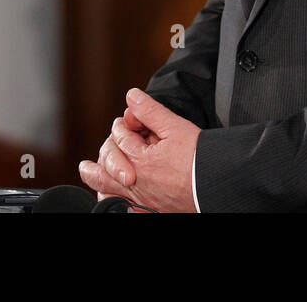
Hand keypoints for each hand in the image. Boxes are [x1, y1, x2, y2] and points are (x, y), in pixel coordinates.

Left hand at [78, 88, 198, 211]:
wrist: (218, 185)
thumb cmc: (200, 158)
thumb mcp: (176, 127)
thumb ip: (150, 111)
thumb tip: (131, 96)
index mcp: (140, 160)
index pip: (121, 138)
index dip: (125, 125)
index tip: (133, 120)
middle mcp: (137, 182)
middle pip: (108, 165)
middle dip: (104, 153)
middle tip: (91, 158)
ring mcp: (143, 199)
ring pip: (110, 191)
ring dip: (99, 181)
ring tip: (89, 174)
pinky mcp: (152, 211)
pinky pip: (125, 209)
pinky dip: (114, 202)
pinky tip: (110, 199)